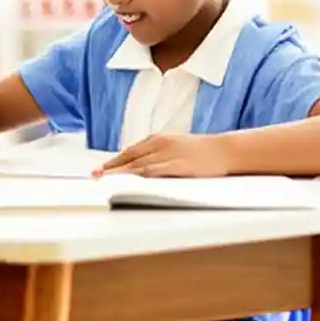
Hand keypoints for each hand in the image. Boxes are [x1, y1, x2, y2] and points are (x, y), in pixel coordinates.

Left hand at [95, 133, 232, 177]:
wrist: (225, 150)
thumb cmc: (201, 151)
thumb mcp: (175, 147)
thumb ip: (157, 154)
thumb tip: (139, 167)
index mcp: (158, 139)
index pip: (130, 151)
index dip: (113, 161)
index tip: (99, 170)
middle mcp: (160, 145)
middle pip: (129, 157)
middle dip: (111, 168)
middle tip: (94, 176)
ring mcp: (168, 155)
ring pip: (138, 165)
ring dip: (120, 173)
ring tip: (106, 180)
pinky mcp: (178, 166)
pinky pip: (155, 171)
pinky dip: (140, 176)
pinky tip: (130, 181)